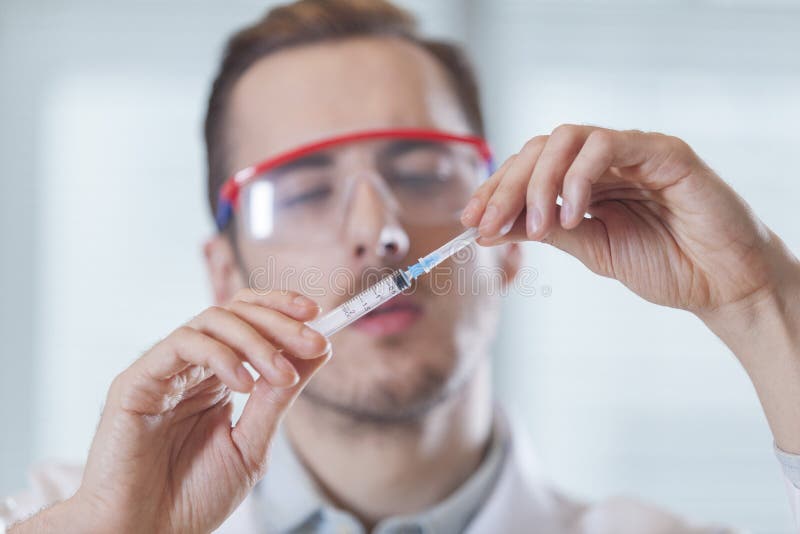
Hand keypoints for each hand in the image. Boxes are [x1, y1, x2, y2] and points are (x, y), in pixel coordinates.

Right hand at [69, 290, 329, 532]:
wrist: (148, 533)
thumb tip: (318, 351)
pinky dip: (219, 356)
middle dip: (280, 323)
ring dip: (256, 341)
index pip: (251, 321)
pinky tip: (243, 385)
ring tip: (281, 374)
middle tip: (313, 341)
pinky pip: (181, 344)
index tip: (319, 316)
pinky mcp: (137, 380)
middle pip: (236, 312)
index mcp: (217, 376)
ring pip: (212, 320)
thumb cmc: (194, 496)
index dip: (283, 311)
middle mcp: (191, 366)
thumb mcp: (253, 443)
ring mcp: (164, 369)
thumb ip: (280, 397)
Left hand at [461, 124, 796, 315]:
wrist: (721, 284)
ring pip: (567, 138)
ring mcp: (634, 150)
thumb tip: (489, 228)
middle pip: (540, 148)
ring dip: (539, 183)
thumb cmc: (663, 264)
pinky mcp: (665, 151)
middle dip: (506, 186)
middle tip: (486, 225)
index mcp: (586, 179)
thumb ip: (543, 231)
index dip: (495, 191)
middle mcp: (605, 158)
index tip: (470, 222)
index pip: (530, 168)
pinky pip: (609, 145)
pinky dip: (579, 177)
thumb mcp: (589, 249)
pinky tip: (571, 214)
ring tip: (537, 228)